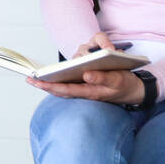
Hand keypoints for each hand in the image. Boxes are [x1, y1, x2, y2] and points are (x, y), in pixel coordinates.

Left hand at [24, 34, 143, 103]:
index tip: (34, 82)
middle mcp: (85, 88)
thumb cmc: (125, 86)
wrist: (135, 90)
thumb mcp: (118, 81)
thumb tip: (86, 75)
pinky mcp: (88, 80)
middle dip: (45, 83)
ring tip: (39, 77)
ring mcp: (85, 84)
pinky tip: (56, 72)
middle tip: (29, 79)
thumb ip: (103, 78)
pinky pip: (72, 78)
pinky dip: (65, 74)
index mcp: (90, 91)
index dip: (48, 86)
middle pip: (60, 87)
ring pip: (65, 82)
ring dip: (55, 78)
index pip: (65, 89)